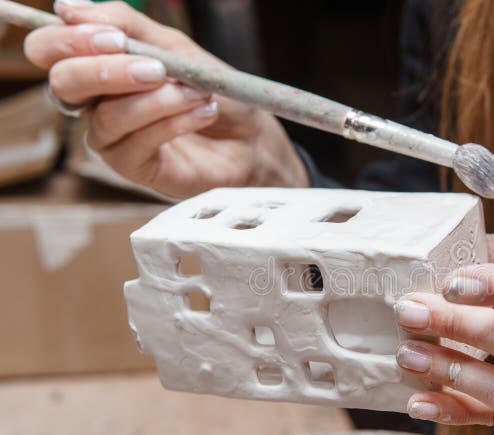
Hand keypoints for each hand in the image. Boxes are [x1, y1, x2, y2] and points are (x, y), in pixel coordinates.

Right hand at [24, 0, 307, 196]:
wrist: (252, 138)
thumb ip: (127, 26)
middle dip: (106, 71)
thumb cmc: (213, 92)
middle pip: (64, 85)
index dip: (70, 40)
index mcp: (98, 68)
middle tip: (156, 68)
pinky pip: (137, 144)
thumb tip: (68, 7)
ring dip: (158, 99)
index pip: (50, 50)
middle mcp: (96, 104)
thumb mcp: (175, 48)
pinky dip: (173, 122)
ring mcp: (114, 139)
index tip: (115, 37)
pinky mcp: (136, 168)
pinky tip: (204, 112)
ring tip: (198, 92)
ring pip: (107, 116)